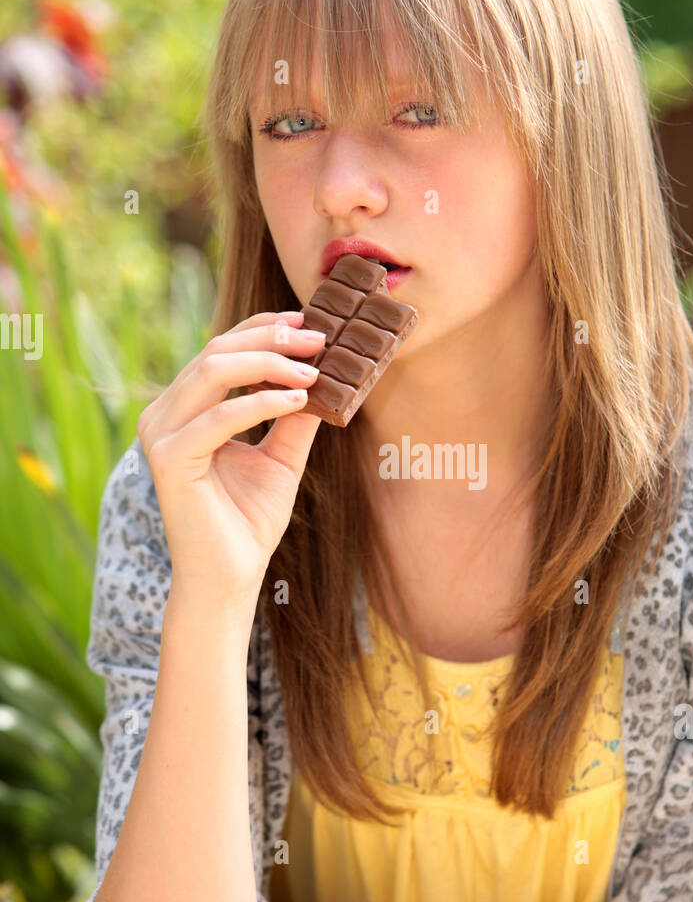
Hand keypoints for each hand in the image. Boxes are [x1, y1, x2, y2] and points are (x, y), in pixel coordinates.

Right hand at [136, 311, 327, 605]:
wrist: (230, 576)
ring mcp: (160, 434)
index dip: (264, 330)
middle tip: (319, 340)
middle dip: (271, 340)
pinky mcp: (167, 458)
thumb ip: (294, 416)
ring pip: (212, 371)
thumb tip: (324, 374)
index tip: (310, 325)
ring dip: (269, 365)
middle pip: (216, 351)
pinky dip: (260, 404)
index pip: (221, 348)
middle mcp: (164, 414)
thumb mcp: (282, 457)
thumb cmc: (249, 520)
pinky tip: (297, 401)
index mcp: (184, 408)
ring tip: (313, 372)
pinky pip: (218, 417)